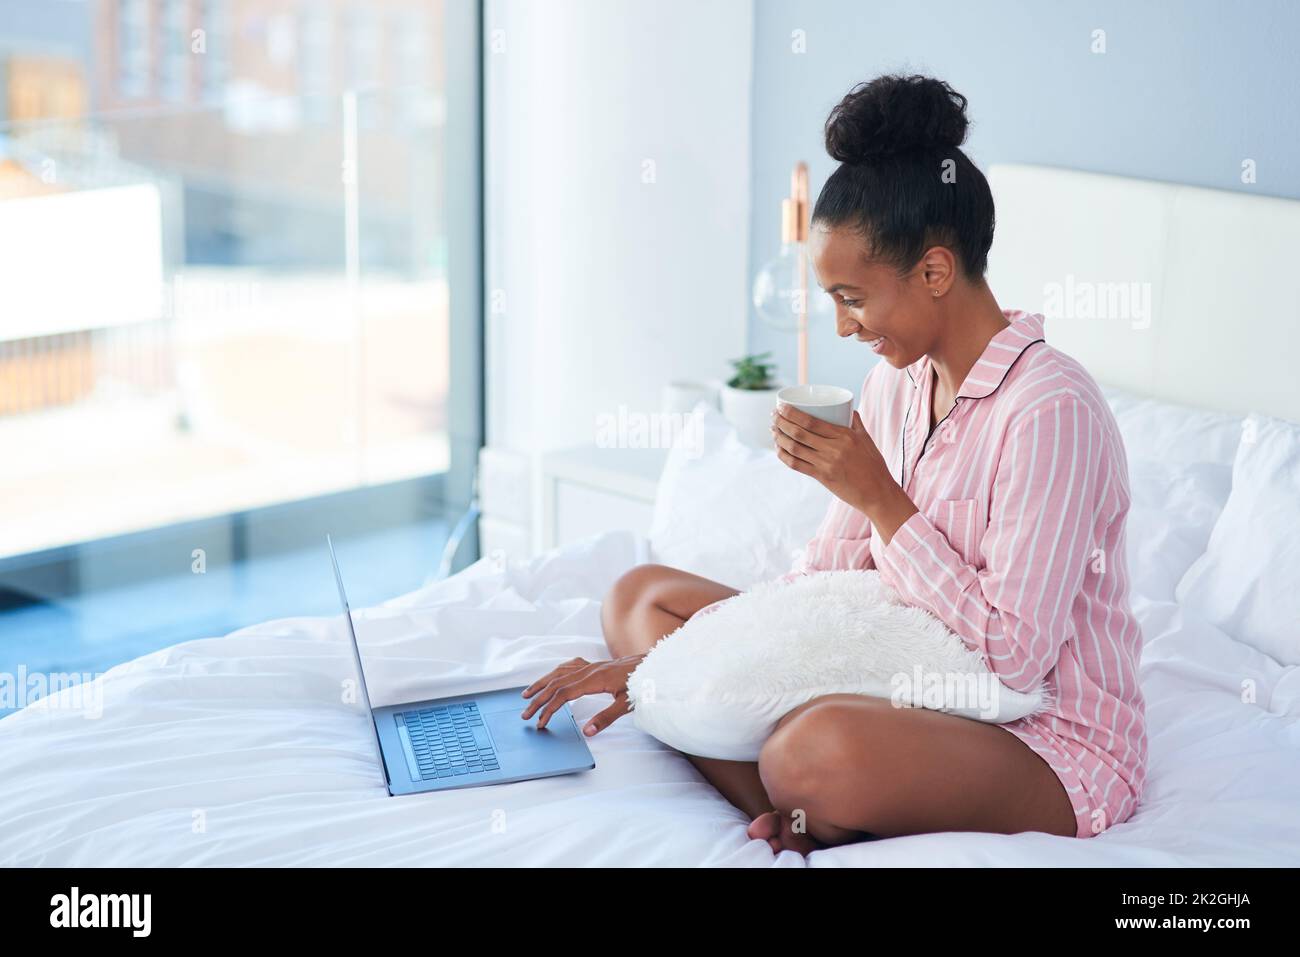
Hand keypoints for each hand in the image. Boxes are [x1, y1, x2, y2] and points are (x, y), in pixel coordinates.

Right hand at [519, 654, 644, 736]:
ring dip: (542, 683)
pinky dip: (556, 672)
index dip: (549, 709)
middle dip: (538, 699)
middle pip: (556, 684)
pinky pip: (569, 666)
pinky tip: (553, 676)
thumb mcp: (627, 703)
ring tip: (527, 693)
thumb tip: (587, 732)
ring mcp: (591, 665)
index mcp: (594, 679)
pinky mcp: (595, 665)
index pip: (563, 694)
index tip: (540, 723)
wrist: (654, 664)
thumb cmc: (643, 682)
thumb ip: (606, 718)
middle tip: (525, 714)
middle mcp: (589, 669)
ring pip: (559, 672)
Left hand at [771, 403, 893, 512]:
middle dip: (781, 422)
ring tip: (773, 431)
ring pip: (794, 448)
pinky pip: (797, 465)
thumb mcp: (867, 439)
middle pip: (799, 432)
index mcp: (844, 436)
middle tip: (773, 416)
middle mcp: (834, 449)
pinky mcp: (822, 477)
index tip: (782, 406)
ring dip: (779, 438)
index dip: (792, 413)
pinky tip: (778, 450)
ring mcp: (826, 464)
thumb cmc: (873, 465)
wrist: (877, 493)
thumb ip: (856, 423)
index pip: (811, 421)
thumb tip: (848, 409)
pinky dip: (784, 456)